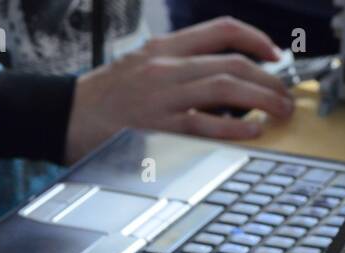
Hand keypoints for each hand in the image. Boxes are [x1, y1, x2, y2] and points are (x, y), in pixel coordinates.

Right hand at [65, 17, 293, 162]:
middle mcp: (166, 68)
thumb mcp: (137, 66)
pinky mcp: (156, 127)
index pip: (221, 30)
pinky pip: (205, 124)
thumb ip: (173, 66)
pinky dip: (234, 127)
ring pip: (226, 88)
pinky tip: (251, 131)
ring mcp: (162, 98)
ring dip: (261, 100)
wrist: (60, 116)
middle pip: (233, 63)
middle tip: (285, 95)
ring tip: (278, 112)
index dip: (255, 40)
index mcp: (163, 48)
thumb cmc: (97, 99)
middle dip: (269, 79)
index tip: (274, 55)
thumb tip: (215, 76)